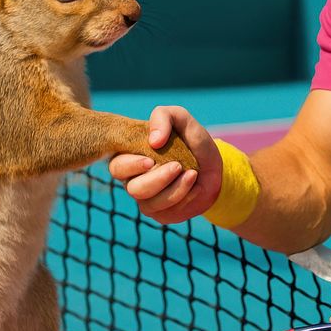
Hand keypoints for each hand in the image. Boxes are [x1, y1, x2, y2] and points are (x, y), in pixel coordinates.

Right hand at [109, 105, 222, 223]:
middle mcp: (134, 180)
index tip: (151, 160)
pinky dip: (184, 197)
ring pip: (149, 203)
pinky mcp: (161, 213)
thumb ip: (164, 117)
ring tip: (193, 174)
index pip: (117, 167)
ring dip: (174, 188)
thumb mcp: (181, 119)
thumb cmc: (191, 141)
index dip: (131, 166)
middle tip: (177, 166)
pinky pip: (167, 212)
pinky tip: (195, 186)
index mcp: (131, 158)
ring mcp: (146, 199)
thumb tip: (154, 140)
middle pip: (133, 188)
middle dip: (156, 179)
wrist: (214, 167)